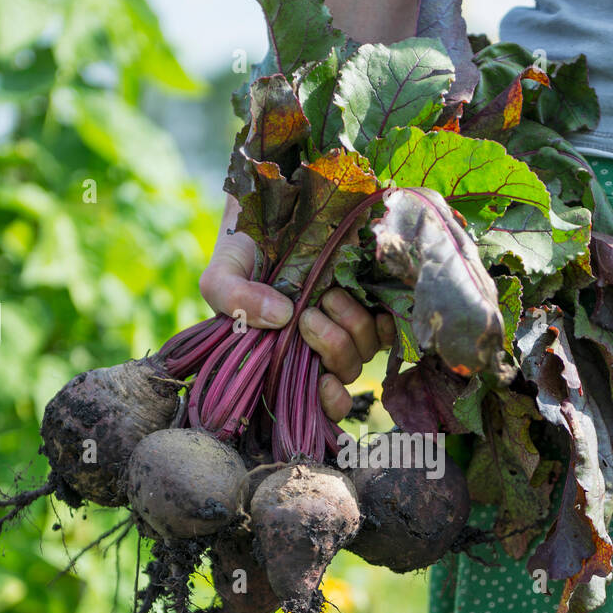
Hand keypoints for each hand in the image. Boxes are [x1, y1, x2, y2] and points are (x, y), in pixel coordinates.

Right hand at [199, 195, 394, 420]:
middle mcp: (319, 347)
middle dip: (331, 347)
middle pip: (345, 371)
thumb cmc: (241, 252)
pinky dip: (385, 321)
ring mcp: (347, 325)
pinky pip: (391, 328)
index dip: (329, 404)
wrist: (270, 209)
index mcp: (285, 356)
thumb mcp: (221, 276)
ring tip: (329, 293)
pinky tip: (372, 304)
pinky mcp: (371, 301)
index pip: (318, 402)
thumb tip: (282, 317)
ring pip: (367, 349)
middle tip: (309, 315)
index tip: (325, 384)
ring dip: (352, 324)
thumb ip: (235, 300)